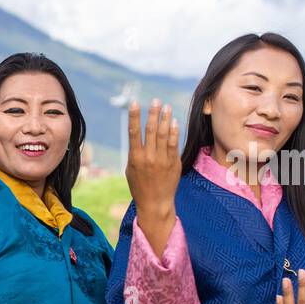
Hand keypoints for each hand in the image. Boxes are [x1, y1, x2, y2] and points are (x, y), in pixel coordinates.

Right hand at [126, 99, 180, 217]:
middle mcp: (148, 157)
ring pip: (163, 134)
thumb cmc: (140, 186)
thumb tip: (137, 137)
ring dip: (164, 119)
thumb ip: (135, 153)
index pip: (133, 133)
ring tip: (166, 107)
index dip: (134, 116)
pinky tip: (173, 121)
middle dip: (153, 113)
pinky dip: (173, 131)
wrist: (155, 203)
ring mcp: (162, 160)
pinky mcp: (173, 163)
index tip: (134, 103)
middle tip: (155, 100)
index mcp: (135, 158)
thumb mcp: (131, 170)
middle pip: (150, 130)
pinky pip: (173, 144)